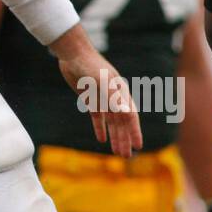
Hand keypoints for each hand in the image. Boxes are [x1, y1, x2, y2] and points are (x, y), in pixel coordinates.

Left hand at [53, 33, 142, 158]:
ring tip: (117, 153)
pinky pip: (97, 117)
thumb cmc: (90, 65)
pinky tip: (101, 140)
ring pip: (111, 122)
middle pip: (121, 123)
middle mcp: (114, 97)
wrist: (73, 54)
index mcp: (121, 93)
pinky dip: (100, 128)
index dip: (134, 132)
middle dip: (124, 139)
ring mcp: (102, 98)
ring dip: (114, 137)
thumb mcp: (102, 81)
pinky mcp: (90, 99)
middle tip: (126, 157)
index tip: (138, 146)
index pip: (130, 116)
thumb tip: (127, 114)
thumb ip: (114, 97)